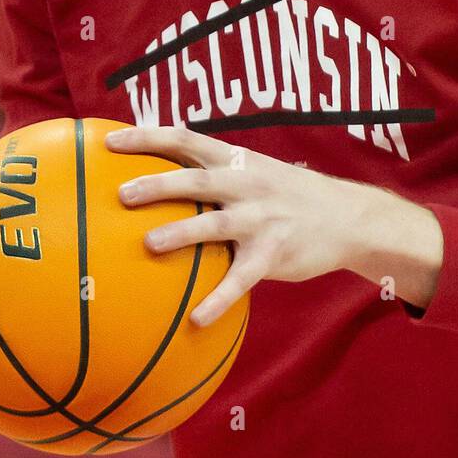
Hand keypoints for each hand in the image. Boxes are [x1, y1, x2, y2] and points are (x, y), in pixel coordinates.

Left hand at [107, 124, 392, 326]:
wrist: (348, 215)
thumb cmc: (285, 195)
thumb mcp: (253, 170)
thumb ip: (212, 172)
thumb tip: (156, 179)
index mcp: (235, 160)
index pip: (184, 138)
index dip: (146, 137)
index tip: (110, 142)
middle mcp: (245, 184)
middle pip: (195, 179)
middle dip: (158, 184)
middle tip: (121, 194)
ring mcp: (261, 218)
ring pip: (214, 224)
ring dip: (181, 233)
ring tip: (148, 244)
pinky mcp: (274, 253)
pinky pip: (241, 279)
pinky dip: (217, 300)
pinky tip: (195, 320)